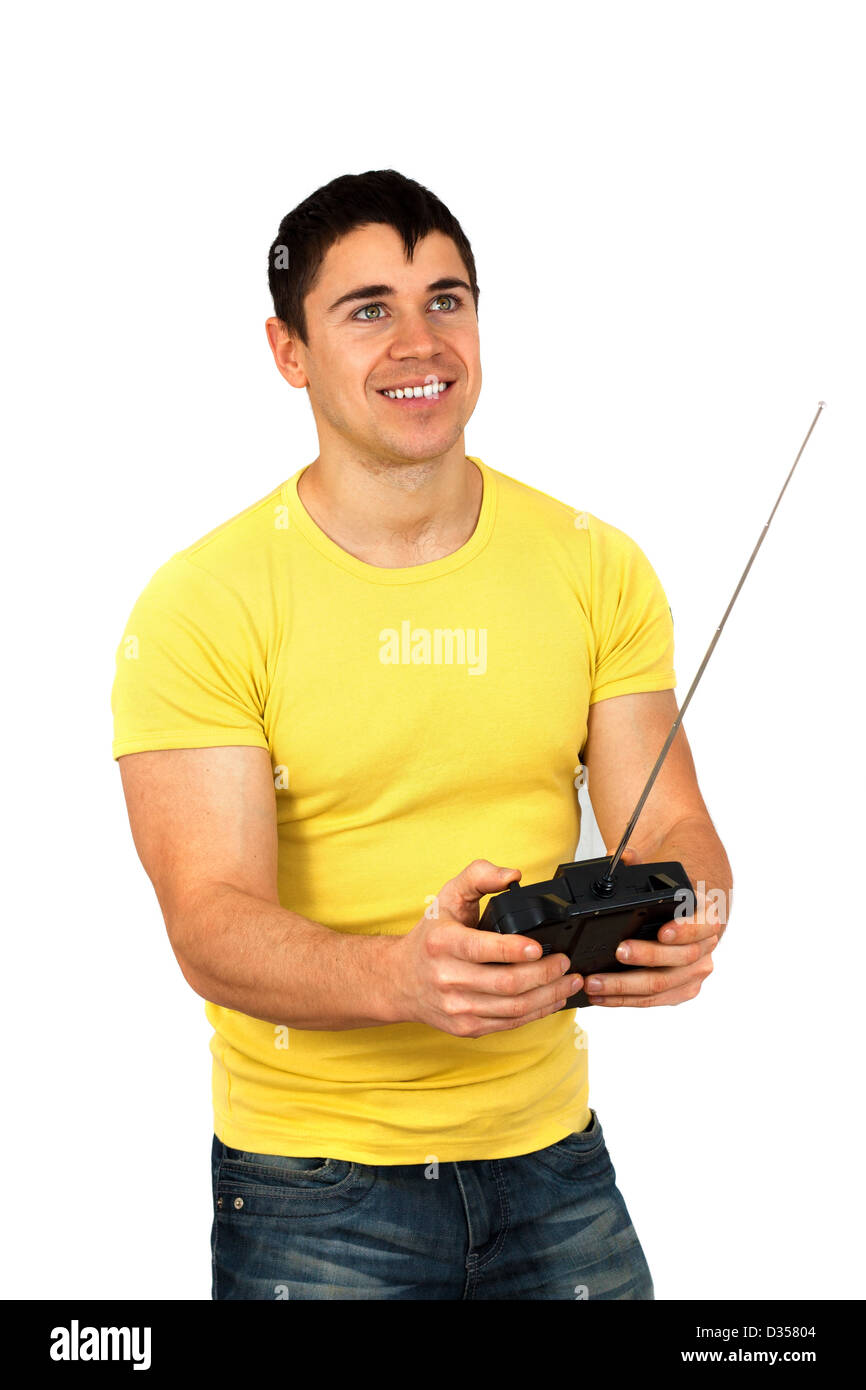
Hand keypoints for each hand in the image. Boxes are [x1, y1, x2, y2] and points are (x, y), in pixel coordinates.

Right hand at [391, 859, 584, 1036]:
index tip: (539, 947)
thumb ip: (479, 876)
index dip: (514, 951)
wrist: (399, 980)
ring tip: (569, 981)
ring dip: (548, 996)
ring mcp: (457, 1007)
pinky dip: (537, 1012)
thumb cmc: (430, 936)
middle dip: (545, 974)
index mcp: (442, 943)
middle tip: (565, 962)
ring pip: (513, 1008)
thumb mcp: (448, 896)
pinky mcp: (466, 1027)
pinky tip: (552, 999)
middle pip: (506, 984)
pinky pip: (509, 1024)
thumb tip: (512, 875)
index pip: (482, 950)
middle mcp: (447, 978)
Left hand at [583, 848, 719, 1007]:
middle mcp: (706, 945)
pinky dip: (626, 1000)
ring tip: (596, 983)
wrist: (681, 914)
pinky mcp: (681, 989)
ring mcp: (695, 971)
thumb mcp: (657, 874)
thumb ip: (637, 862)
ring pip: (664, 984)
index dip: (685, 930)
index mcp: (706, 913)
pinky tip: (602, 997)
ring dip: (627, 986)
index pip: (704, 924)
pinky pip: (655, 1000)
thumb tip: (620, 856)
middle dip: (646, 957)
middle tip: (617, 952)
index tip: (662, 932)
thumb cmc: (667, 896)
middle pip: (680, 958)